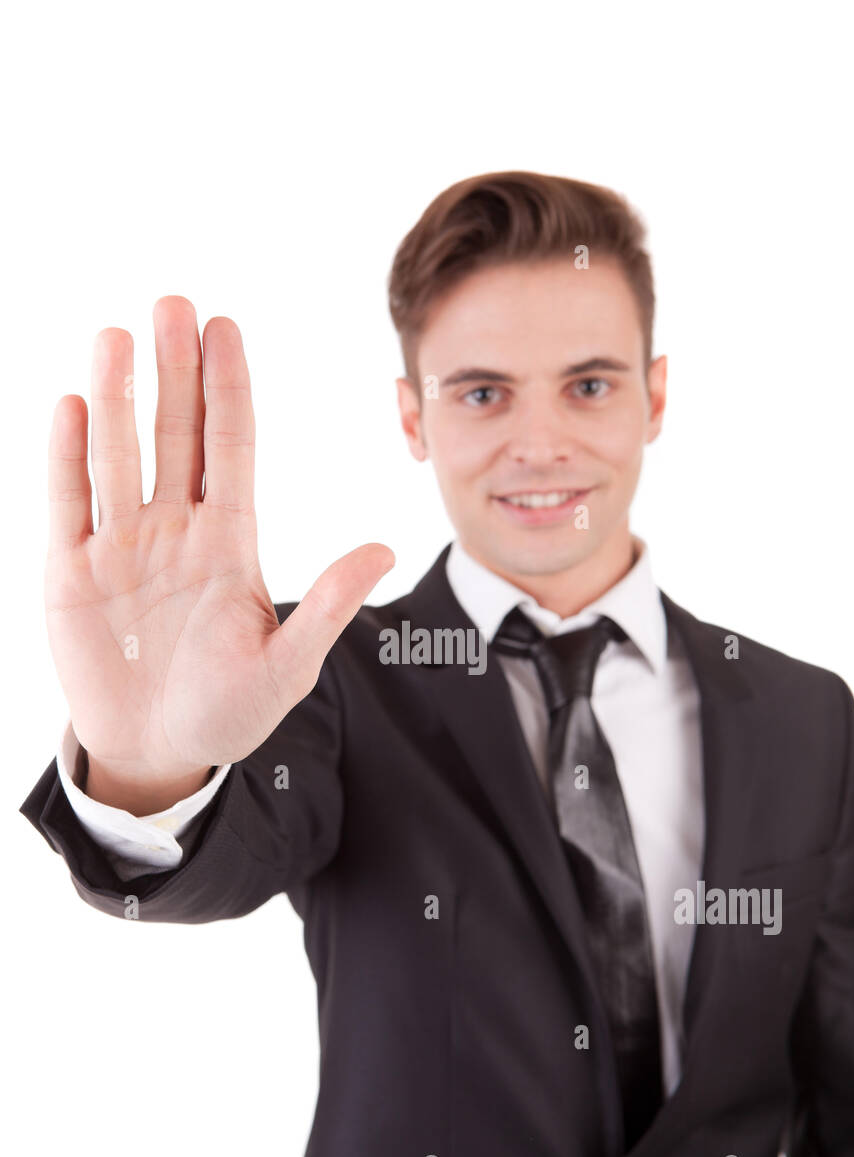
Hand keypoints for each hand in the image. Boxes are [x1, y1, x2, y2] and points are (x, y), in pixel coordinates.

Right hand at [45, 296, 393, 809]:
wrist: (156, 753)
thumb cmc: (227, 712)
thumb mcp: (286, 667)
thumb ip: (326, 608)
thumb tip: (382, 550)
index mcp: (230, 541)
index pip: (229, 446)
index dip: (227, 387)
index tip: (226, 326)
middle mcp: (175, 529)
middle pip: (174, 432)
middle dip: (174, 370)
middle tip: (174, 304)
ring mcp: (121, 545)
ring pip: (118, 454)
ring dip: (116, 396)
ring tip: (117, 336)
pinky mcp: (72, 570)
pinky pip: (68, 499)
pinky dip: (67, 454)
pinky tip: (73, 404)